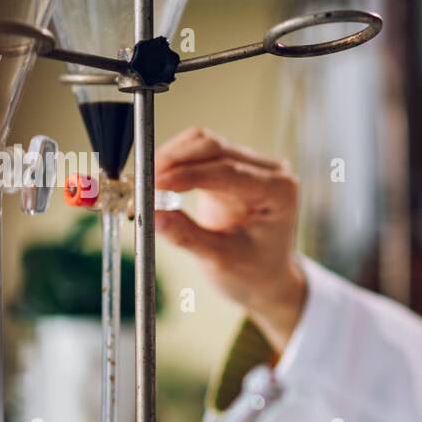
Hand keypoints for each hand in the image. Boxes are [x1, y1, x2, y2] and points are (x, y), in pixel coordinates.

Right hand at [154, 127, 305, 352]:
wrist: (267, 278)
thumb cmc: (254, 273)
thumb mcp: (221, 260)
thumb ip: (187, 236)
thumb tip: (152, 213)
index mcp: (279, 192)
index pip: (228, 171)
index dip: (187, 175)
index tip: (154, 184)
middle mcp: (270, 171)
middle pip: (213, 147)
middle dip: (173, 162)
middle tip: (143, 185)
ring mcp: (252, 165)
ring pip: (202, 143)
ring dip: (170, 159)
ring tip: (147, 186)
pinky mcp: (233, 166)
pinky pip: (199, 152)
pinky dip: (175, 163)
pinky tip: (159, 181)